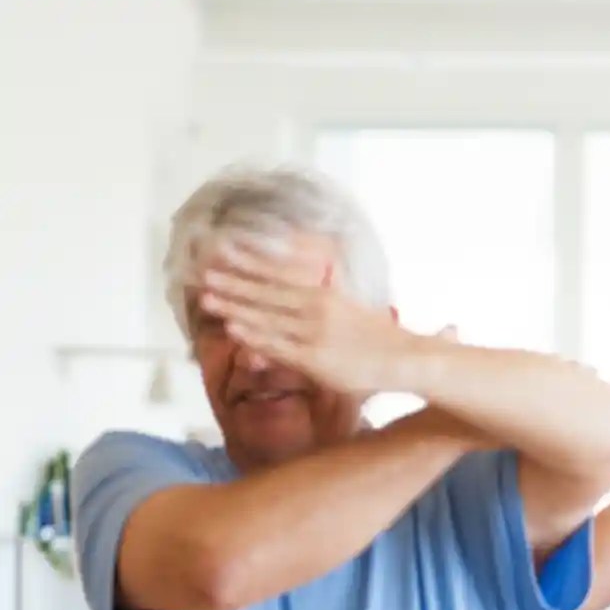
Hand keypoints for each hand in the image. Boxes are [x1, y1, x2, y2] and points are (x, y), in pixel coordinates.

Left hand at [199, 233, 435, 394]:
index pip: (280, 274)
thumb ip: (330, 294)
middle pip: (267, 293)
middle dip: (233, 283)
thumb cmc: (380, 338)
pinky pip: (277, 346)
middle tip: (203, 273)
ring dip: (235, 307)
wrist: (405, 359)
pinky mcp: (315, 359)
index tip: (225, 250)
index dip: (250, 262)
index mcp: (326, 294)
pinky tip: (233, 328)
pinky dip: (254, 336)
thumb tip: (318, 277)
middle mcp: (318, 309)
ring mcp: (314, 334)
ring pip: (267, 318)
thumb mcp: (353, 306)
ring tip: (207, 298)